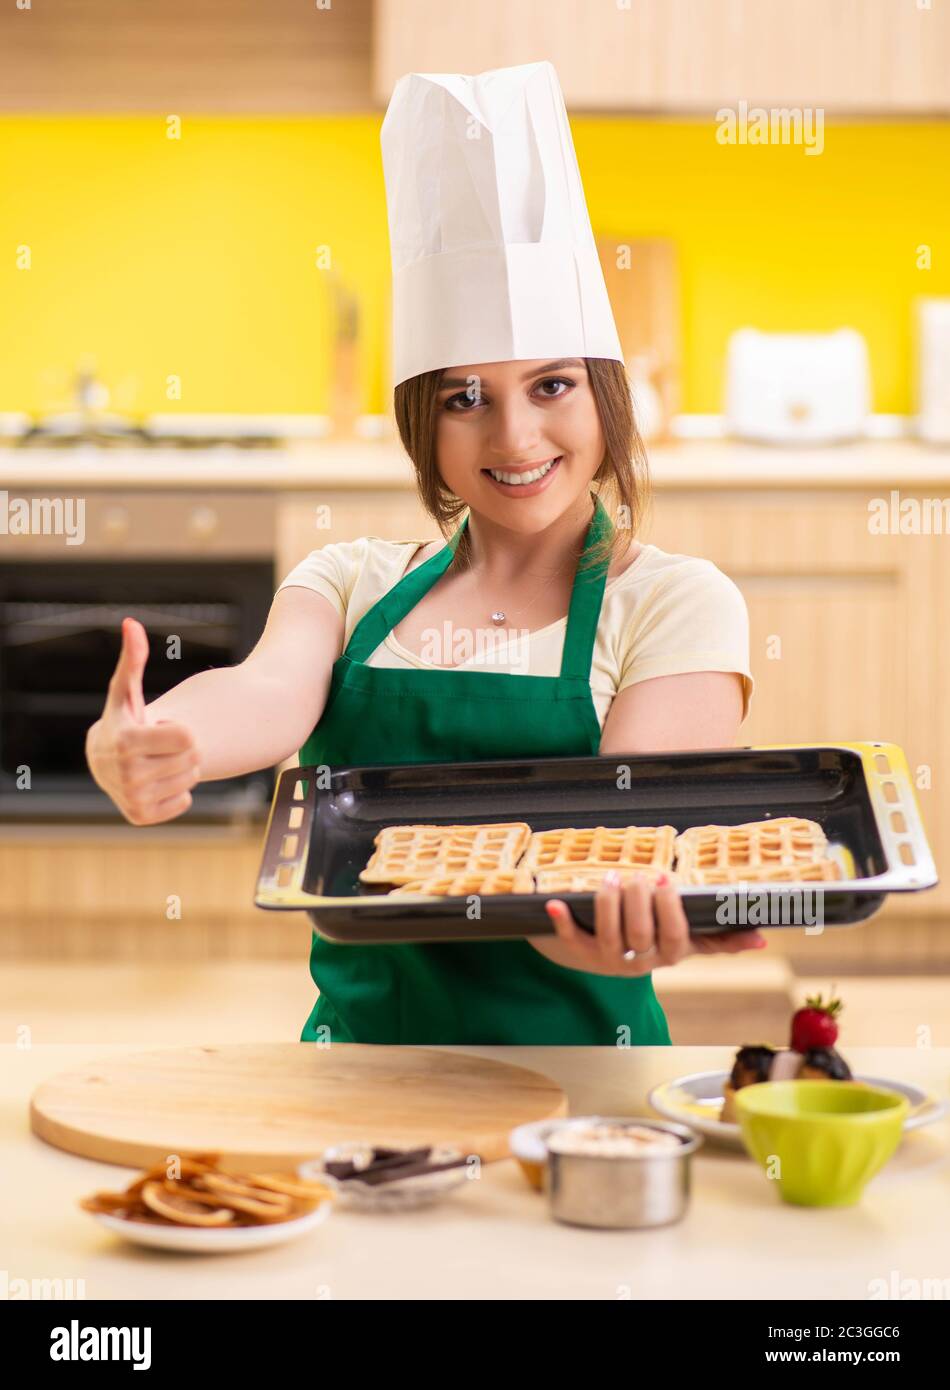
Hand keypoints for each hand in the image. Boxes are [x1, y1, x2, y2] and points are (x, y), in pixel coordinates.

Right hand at [85, 616, 200, 824]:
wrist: (104, 759)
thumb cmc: (123, 720)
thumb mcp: (127, 691)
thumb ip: (133, 659)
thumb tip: (132, 623)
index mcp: (126, 741)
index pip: (188, 738)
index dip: (179, 731)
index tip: (157, 729)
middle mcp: (125, 773)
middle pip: (192, 760)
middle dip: (181, 751)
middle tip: (158, 748)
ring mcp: (132, 798)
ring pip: (190, 781)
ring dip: (180, 771)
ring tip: (157, 762)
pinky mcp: (140, 817)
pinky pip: (184, 803)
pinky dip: (177, 793)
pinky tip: (157, 782)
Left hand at [528, 871, 766, 976]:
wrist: (596, 953)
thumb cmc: (648, 936)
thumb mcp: (683, 939)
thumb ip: (717, 938)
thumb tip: (762, 939)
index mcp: (669, 953)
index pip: (678, 939)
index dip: (673, 911)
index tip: (671, 883)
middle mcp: (641, 962)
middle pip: (644, 935)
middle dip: (642, 900)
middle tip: (643, 876)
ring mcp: (611, 961)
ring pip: (612, 937)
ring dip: (609, 904)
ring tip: (612, 878)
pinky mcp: (583, 955)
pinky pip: (572, 941)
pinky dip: (564, 922)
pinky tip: (556, 903)